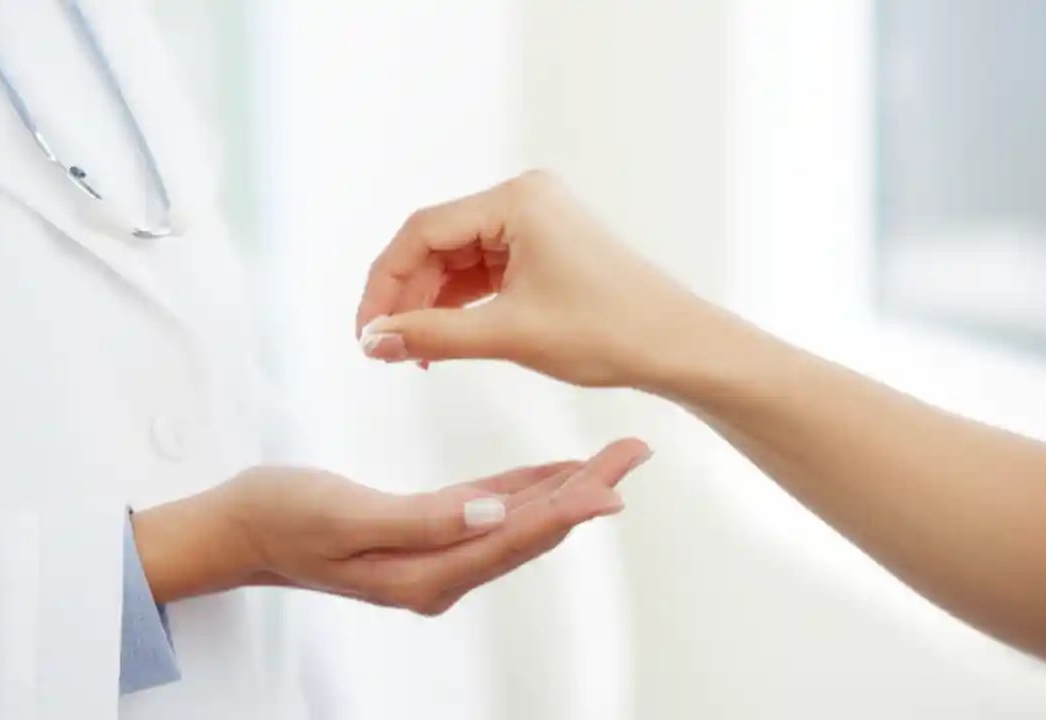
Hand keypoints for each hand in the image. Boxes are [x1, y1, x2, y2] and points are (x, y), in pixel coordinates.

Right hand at [133, 438, 648, 614]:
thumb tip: (496, 517)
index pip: (513, 538)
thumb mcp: (344, 515)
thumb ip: (422, 521)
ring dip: (566, 488)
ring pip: (518, 519)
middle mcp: (440, 570)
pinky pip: (489, 510)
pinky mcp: (424, 529)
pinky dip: (526, 488)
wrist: (237, 528)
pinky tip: (554, 472)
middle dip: (586, 493)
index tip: (615, 484)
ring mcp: (435, 553)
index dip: (568, 509)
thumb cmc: (280, 517)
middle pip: (530, 531)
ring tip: (613, 459)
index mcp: (425, 572)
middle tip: (634, 455)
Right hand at [355, 170, 731, 390]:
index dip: (384, 284)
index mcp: (517, 200)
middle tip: (385, 348)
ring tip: (412, 352)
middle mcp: (524, 198)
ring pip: (457, 260)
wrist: (679, 346)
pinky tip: (443, 339)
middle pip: (436, 243)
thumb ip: (432, 335)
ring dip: (431, 304)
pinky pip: (484, 270)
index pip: (422, 232)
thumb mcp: (509, 334)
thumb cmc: (610, 331)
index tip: (367, 332)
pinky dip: (460, 304)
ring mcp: (536, 221)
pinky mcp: (544, 247)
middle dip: (407, 297)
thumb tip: (373, 341)